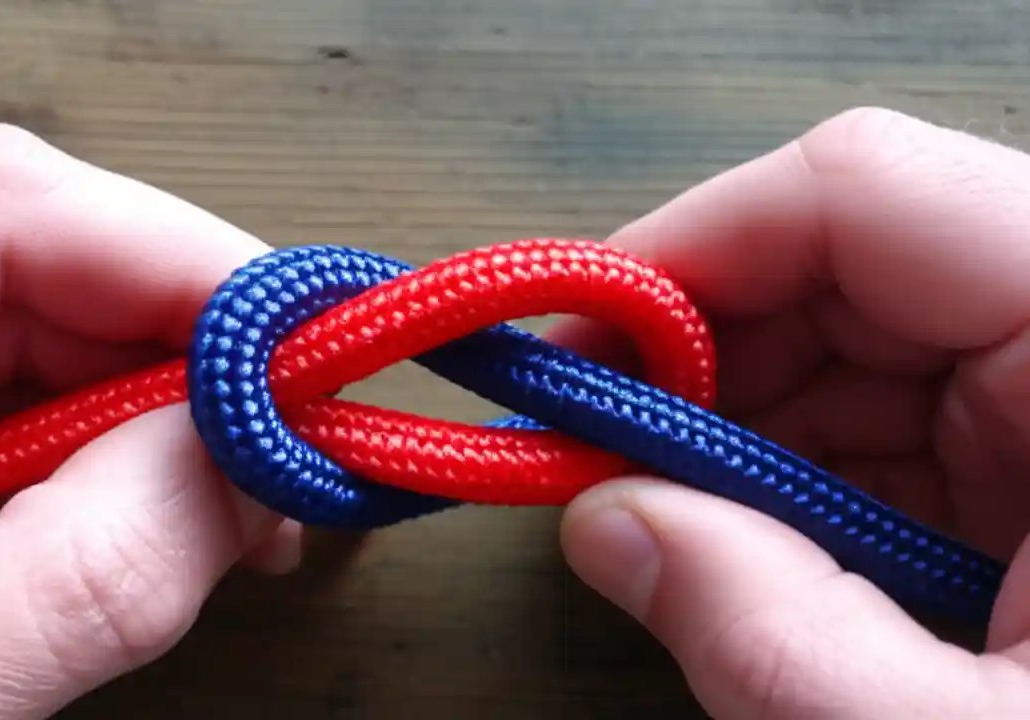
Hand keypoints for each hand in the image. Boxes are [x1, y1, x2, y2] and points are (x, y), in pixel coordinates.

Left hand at [0, 126, 301, 717]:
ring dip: (155, 414)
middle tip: (296, 449)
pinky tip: (160, 516)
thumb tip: (244, 467)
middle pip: (23, 260)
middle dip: (184, 354)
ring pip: (29, 332)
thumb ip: (67, 584)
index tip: (305, 346)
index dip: (174, 264)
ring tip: (243, 507)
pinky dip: (100, 458)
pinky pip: (0, 402)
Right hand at [556, 107, 1029, 716]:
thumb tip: (601, 519)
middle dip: (704, 350)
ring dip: (746, 425)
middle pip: (856, 257)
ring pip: (865, 339)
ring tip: (674, 522)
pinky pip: (903, 421)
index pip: (871, 197)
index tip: (577, 343)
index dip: (694, 248)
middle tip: (599, 454)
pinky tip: (762, 552)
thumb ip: (764, 631)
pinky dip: (805, 478)